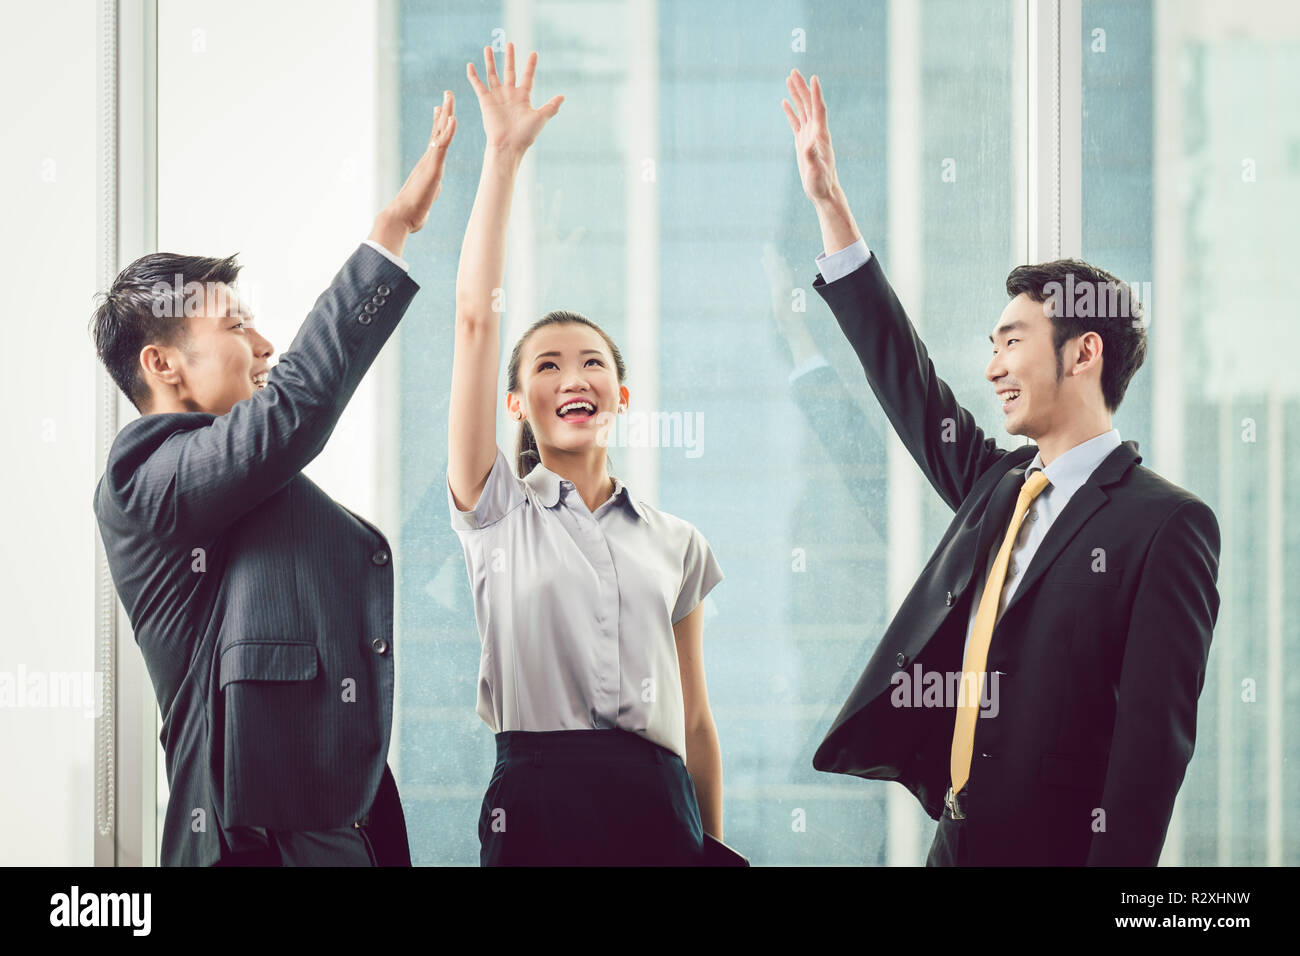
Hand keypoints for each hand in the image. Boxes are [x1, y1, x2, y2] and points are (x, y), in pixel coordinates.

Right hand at [385, 89, 456, 233]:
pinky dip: (448, 132)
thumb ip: (432, 188)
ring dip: (446, 113)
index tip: (441, 109)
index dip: (439, 124)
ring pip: (439, 132)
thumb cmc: (412, 214)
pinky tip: (453, 118)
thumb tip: (435, 187)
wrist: (400, 218)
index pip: (435, 140)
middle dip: (444, 111)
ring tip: (450, 95)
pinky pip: (442, 146)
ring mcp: (429, 161)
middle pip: (437, 130)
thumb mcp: (427, 197)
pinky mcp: (432, 168)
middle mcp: (427, 159)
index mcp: (428, 165)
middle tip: (447, 93)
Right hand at [466, 42, 563, 153]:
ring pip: (492, 74)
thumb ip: (551, 106)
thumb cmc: (525, 135)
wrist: (508, 145)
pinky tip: (470, 65)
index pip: (528, 76)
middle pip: (509, 71)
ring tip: (488, 47)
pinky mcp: (485, 101)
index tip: (534, 53)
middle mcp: (509, 94)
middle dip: (510, 57)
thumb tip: (563, 96)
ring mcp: (497, 96)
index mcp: (523, 97)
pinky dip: (473, 76)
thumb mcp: (540, 118)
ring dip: (490, 61)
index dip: (531, 65)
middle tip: (510, 43)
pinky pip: (478, 85)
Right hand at [782, 70, 839, 204]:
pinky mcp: (803, 142)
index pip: (818, 109)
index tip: (814, 77)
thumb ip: (812, 157)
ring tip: (789, 79)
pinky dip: (791, 111)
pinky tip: (785, 102)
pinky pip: (796, 122)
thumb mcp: (816, 171)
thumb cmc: (821, 183)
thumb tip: (808, 144)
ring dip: (796, 94)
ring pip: (802, 110)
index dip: (816, 94)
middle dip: (802, 88)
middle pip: (809, 104)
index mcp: (821, 135)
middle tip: (794, 71)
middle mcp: (816, 131)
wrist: (824, 191)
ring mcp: (809, 135)